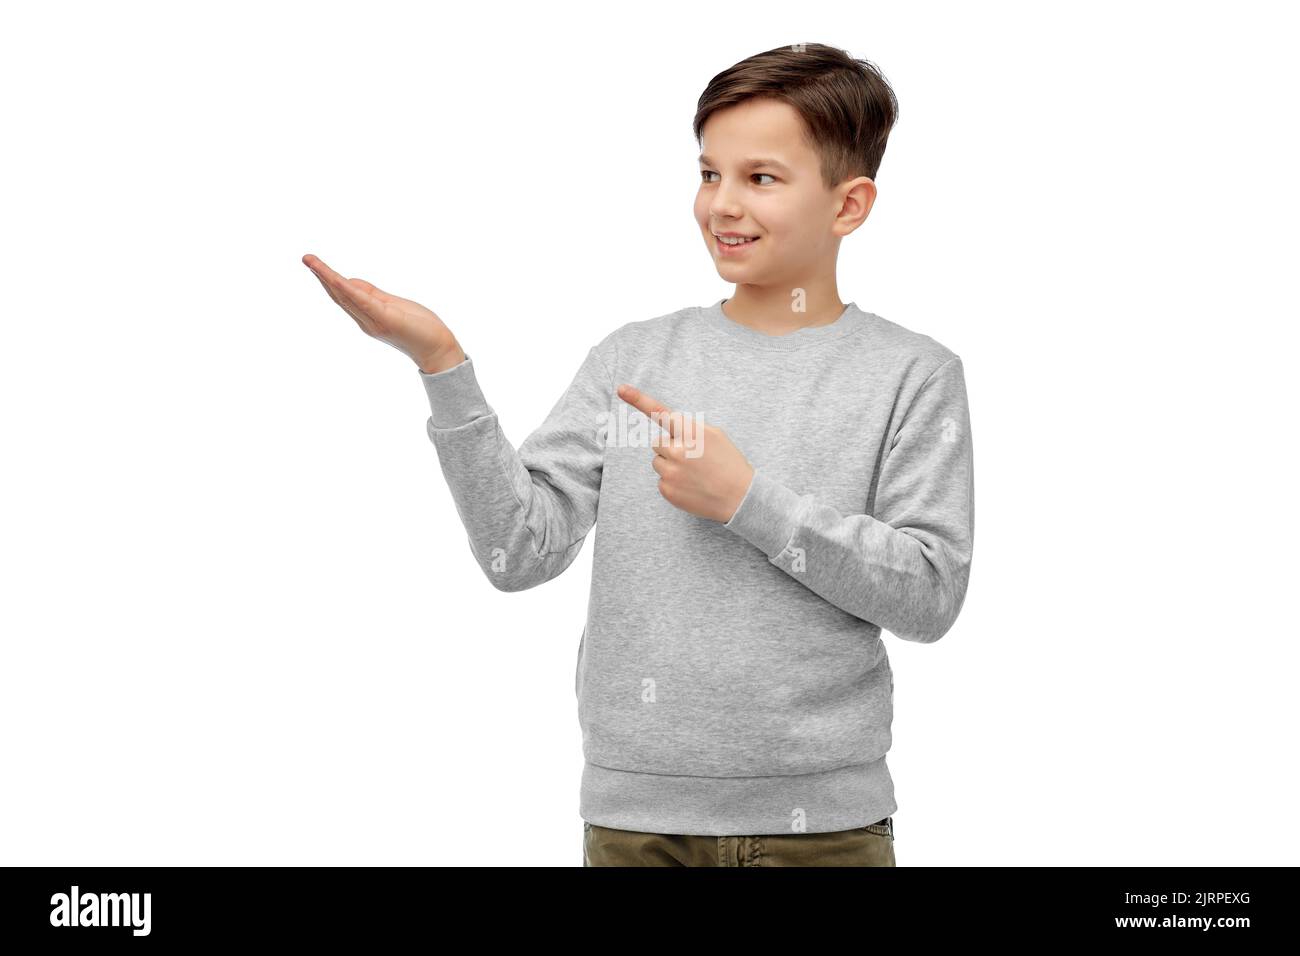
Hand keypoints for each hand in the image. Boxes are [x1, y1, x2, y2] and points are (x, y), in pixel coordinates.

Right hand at [302, 253, 463, 372]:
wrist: (438, 348)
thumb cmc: (419, 326)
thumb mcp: (392, 305)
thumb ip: (372, 294)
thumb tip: (350, 281)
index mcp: (367, 316)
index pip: (344, 294)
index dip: (328, 278)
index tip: (314, 262)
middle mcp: (365, 320)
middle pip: (339, 295)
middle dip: (321, 276)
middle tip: (305, 258)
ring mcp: (374, 321)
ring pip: (345, 296)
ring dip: (327, 278)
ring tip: (312, 262)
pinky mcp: (386, 319)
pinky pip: (363, 302)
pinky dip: (348, 289)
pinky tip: (337, 278)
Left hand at [617, 384, 754, 522]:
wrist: (739, 497)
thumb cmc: (729, 463)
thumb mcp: (716, 436)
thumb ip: (691, 429)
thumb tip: (672, 431)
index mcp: (691, 433)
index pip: (661, 413)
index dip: (639, 399)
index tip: (621, 389)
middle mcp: (678, 450)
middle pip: (658, 443)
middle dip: (671, 448)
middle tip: (692, 459)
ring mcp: (671, 472)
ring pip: (658, 462)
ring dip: (670, 465)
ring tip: (693, 473)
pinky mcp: (667, 490)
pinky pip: (661, 480)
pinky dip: (673, 482)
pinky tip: (691, 486)